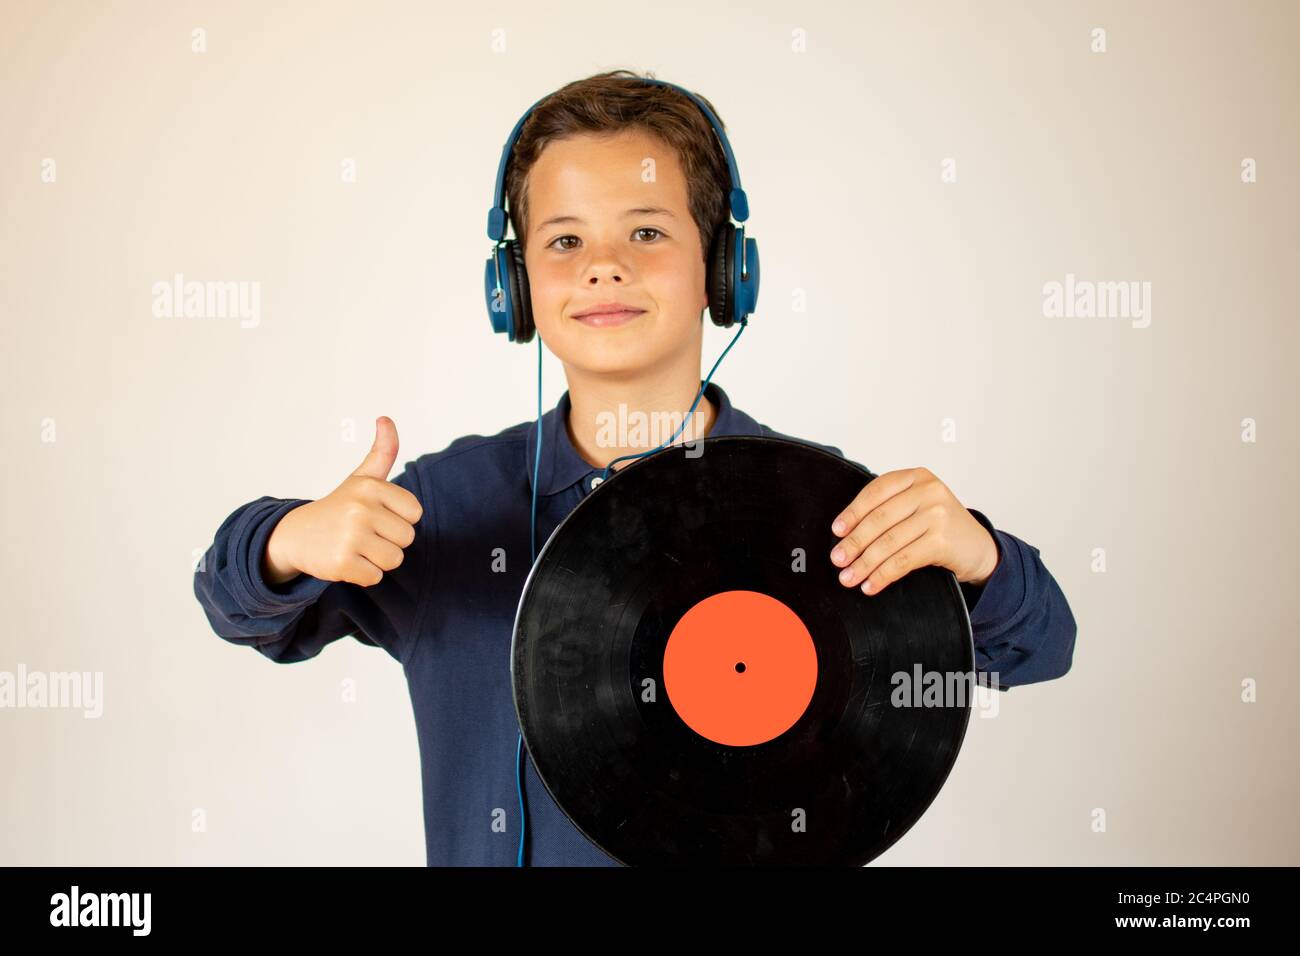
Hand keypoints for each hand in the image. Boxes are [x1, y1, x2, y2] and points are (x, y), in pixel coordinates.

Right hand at [263, 416, 422, 586]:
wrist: (295, 535)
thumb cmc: (338, 507)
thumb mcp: (361, 478)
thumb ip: (382, 451)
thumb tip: (386, 419)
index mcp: (369, 487)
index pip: (414, 513)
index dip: (398, 518)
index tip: (375, 514)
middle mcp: (360, 508)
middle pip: (406, 538)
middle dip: (388, 541)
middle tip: (362, 533)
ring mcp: (350, 536)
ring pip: (394, 559)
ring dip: (377, 559)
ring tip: (354, 546)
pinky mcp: (341, 563)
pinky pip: (375, 577)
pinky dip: (362, 574)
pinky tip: (345, 560)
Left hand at [828, 466, 997, 595]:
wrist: (978, 547)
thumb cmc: (940, 527)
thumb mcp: (918, 505)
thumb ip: (889, 508)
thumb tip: (845, 533)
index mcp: (916, 477)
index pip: (876, 491)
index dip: (852, 512)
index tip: (837, 531)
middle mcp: (928, 491)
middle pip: (879, 518)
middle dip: (854, 542)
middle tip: (838, 559)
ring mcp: (937, 514)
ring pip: (888, 542)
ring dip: (864, 564)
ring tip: (848, 577)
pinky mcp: (941, 541)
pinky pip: (902, 560)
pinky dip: (882, 575)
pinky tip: (871, 585)